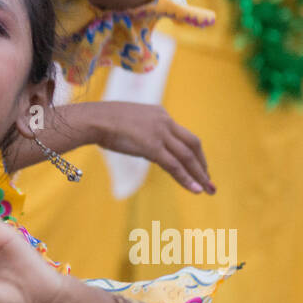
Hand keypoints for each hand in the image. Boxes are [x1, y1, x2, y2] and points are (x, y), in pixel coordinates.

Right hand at [93, 103, 214, 193]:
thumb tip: (146, 146)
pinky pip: (175, 166)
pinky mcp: (153, 147)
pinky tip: (195, 189)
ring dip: (199, 174)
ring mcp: (160, 133)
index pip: (182, 135)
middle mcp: (164, 121)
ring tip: (208, 189)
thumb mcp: (129, 122)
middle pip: (193, 144)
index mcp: (160, 113)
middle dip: (202, 163)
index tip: (198, 165)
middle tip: (209, 179)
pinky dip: (187, 178)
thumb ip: (143, 132)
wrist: (93, 119)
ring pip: (187, 157)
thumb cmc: (103, 121)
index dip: (193, 152)